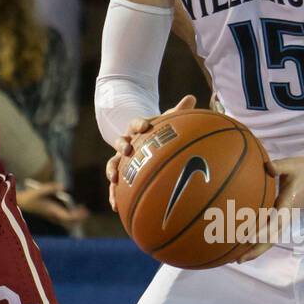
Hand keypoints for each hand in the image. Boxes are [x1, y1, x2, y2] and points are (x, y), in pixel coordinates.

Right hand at [16, 181, 88, 229]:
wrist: (21, 204)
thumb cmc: (30, 197)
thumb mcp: (39, 190)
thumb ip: (51, 187)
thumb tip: (63, 185)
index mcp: (52, 211)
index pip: (68, 217)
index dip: (77, 215)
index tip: (84, 209)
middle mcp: (54, 216)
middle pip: (70, 222)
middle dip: (79, 218)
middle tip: (86, 211)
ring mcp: (53, 217)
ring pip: (68, 222)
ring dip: (76, 218)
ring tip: (83, 209)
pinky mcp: (52, 215)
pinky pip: (64, 219)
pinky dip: (71, 216)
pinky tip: (75, 208)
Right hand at [106, 94, 196, 211]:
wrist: (141, 142)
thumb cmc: (158, 132)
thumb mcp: (167, 121)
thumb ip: (178, 111)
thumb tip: (192, 97)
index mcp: (137, 129)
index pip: (136, 123)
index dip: (140, 124)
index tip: (146, 126)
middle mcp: (126, 143)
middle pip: (120, 142)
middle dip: (122, 145)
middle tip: (127, 149)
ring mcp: (121, 159)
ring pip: (113, 163)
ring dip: (112, 170)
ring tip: (113, 179)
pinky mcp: (121, 175)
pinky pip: (115, 186)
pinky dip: (114, 195)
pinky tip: (116, 207)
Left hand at [237, 152, 303, 261]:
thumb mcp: (292, 165)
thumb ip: (279, 166)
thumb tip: (267, 166)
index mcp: (288, 205)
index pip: (275, 222)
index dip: (263, 232)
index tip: (249, 239)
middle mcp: (286, 216)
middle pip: (271, 239)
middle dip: (255, 250)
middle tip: (238, 260)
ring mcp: (285, 218)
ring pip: (271, 238)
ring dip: (256, 249)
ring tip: (238, 258)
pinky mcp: (283, 217)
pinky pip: (271, 233)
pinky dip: (259, 241)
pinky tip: (247, 243)